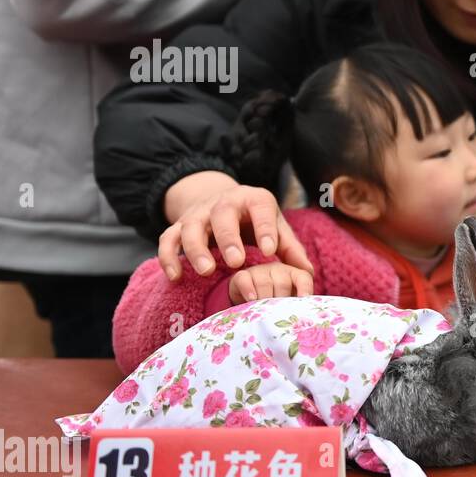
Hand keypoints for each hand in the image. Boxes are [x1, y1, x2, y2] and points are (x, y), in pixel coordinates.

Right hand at [160, 173, 313, 281]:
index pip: (261, 208)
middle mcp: (224, 202)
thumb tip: (306, 272)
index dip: (265, 228)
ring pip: (192, 227)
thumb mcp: (276, 226)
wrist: (223, 202)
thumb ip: (289, 247)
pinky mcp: (180, 226)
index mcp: (254, 199)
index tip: (270, 251)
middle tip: (236, 262)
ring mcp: (199, 214)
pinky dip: (169, 257)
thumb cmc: (256, 221)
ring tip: (206, 271)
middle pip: (222, 215)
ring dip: (197, 249)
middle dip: (228, 238)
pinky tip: (175, 277)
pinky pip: (169, 239)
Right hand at [228, 263, 314, 304]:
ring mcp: (259, 271)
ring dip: (264, 299)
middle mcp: (278, 270)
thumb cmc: (275, 307)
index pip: (303, 278)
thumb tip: (305, 311)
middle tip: (277, 314)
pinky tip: (251, 299)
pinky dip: (248, 290)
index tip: (304, 298)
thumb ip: (298, 305)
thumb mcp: (289, 305)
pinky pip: (245, 280)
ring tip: (264, 312)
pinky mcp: (242, 276)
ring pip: (264, 282)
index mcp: (294, 275)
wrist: (248, 304)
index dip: (305, 288)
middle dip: (280, 301)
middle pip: (283, 283)